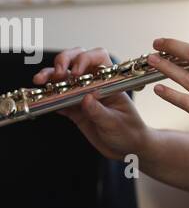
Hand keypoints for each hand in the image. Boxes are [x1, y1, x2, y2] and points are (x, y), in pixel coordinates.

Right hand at [32, 48, 151, 160]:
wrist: (127, 148)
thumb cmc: (129, 132)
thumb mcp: (116, 123)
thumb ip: (100, 112)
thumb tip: (86, 98)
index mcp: (110, 82)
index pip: (99, 58)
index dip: (85, 59)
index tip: (76, 72)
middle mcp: (95, 84)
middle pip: (77, 60)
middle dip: (64, 61)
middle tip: (57, 73)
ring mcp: (82, 95)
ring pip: (63, 78)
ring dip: (50, 77)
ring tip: (40, 81)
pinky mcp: (73, 109)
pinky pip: (58, 99)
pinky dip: (48, 98)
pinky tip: (41, 99)